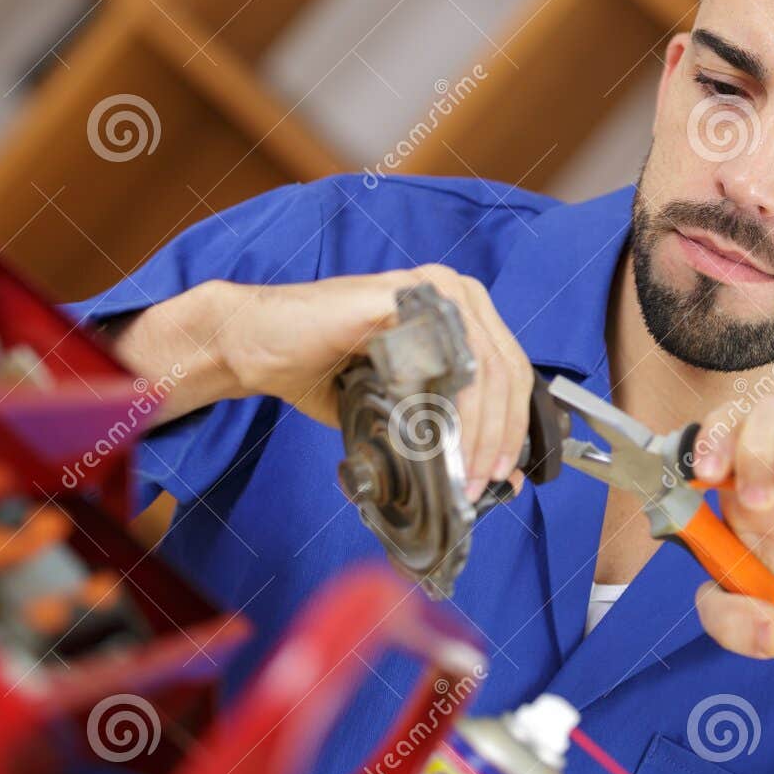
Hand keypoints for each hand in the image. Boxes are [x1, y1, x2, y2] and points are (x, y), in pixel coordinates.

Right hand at [212, 264, 533, 501]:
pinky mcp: (403, 298)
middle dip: (500, 437)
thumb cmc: (320, 370)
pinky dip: (454, 405)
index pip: (509, 372)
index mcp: (459, 314)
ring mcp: (431, 289)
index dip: (515, 427)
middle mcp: (454, 294)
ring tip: (462, 473)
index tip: (503, 475)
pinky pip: (446, 355)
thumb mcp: (395, 406)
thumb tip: (488, 472)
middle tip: (480, 484)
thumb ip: (440, 425)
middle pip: (505, 371)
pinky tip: (444, 440)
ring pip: (485, 367)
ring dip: (481, 430)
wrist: (258, 346)